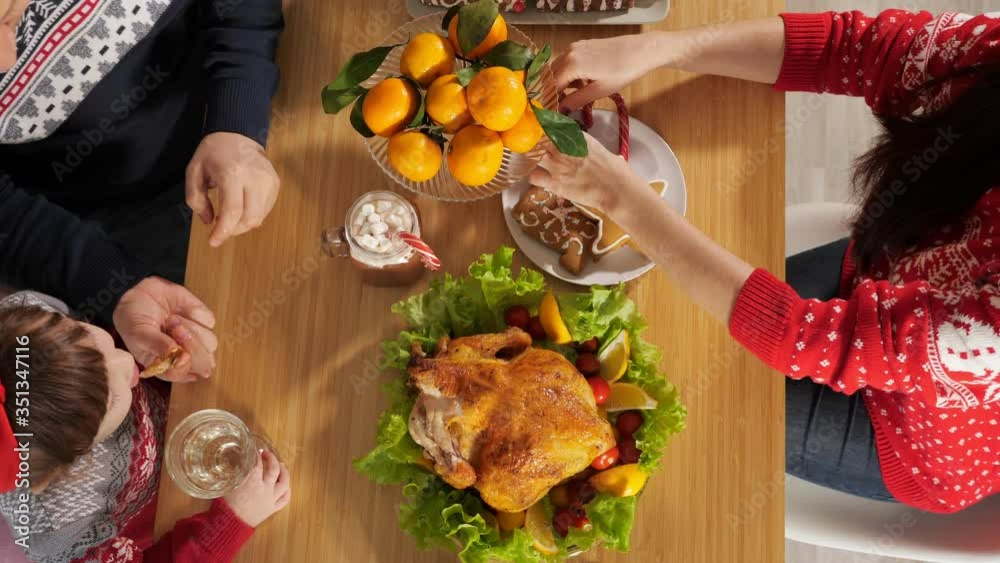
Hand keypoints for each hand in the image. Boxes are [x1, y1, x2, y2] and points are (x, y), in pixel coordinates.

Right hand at [113, 277, 216, 381]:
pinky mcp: (203, 320)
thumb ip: (158, 347)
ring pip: (210, 342)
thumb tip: (180, 359)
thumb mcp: (139, 334)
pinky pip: (209, 322)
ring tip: (172, 319)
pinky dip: (195, 314)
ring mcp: (196, 339)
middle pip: (203, 362)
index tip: (179, 352)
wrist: (139, 292)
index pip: (183, 374)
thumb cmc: (134, 318)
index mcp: (166, 365)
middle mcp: (184, 355)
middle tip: (175, 329)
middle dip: (191, 345)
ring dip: (191, 328)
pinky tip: (181, 310)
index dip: (184, 365)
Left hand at [186, 132, 280, 247]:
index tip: (213, 242)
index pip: (232, 211)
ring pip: (260, 217)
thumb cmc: (213, 153)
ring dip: (243, 224)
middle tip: (221, 227)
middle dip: (234, 230)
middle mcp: (254, 177)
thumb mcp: (194, 172)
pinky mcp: (275, 183)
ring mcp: (268, 180)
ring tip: (230, 216)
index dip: (223, 232)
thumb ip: (196, 199)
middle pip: (250, 218)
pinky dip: (252, 215)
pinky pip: (266, 209)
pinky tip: (242, 207)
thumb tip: (209, 222)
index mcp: (232, 173)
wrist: (237, 132)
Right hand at [225, 450, 290, 527]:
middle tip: (267, 454)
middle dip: (271, 459)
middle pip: (274, 470)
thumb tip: (240, 461)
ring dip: (285, 472)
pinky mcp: (272, 509)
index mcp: (252, 482)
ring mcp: (270, 499)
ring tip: (282, 465)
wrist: (230, 525)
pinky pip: (284, 500)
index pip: (257, 464)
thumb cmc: (226, 505)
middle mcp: (265, 489)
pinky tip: (287, 487)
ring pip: (284, 483)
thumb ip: (237, 473)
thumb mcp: (229, 485)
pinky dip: (287, 492)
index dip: (256, 455)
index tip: (255, 451)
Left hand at [529, 133, 651, 217]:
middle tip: (533, 143)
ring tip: (532, 159)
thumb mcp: (606, 152)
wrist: (616, 189)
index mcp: (578, 138)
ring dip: (530, 156)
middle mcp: (564, 148)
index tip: (543, 126)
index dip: (546, 126)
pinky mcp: (554, 183)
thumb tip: (608, 157)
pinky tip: (537, 176)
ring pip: (532, 154)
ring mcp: (557, 166)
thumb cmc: (617, 172)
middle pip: (539, 137)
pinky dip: (532, 175)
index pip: (554, 125)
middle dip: (534, 140)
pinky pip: (533, 176)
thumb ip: (597, 152)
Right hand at [552, 34, 663, 110]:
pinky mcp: (583, 45)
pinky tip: (584, 82)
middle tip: (564, 107)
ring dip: (563, 82)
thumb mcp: (598, 91)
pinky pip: (568, 61)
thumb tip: (560, 109)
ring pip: (559, 68)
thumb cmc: (623, 72)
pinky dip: (570, 73)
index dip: (551, 101)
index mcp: (571, 64)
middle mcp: (568, 52)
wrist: (641, 50)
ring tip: (577, 95)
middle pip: (551, 75)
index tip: (554, 113)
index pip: (551, 86)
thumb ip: (576, 101)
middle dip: (555, 91)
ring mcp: (575, 46)